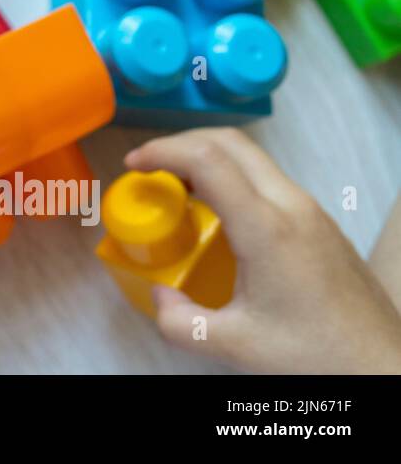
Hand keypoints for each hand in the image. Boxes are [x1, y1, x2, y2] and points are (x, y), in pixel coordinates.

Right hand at [125, 128, 400, 373]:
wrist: (382, 366)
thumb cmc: (315, 356)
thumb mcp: (234, 346)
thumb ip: (180, 322)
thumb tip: (159, 297)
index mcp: (266, 228)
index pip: (208, 160)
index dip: (163, 151)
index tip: (133, 166)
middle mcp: (292, 206)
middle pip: (230, 143)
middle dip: (180, 143)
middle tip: (148, 167)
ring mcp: (310, 211)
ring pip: (252, 157)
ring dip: (208, 158)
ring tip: (176, 187)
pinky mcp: (320, 222)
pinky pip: (268, 179)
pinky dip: (231, 176)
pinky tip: (217, 212)